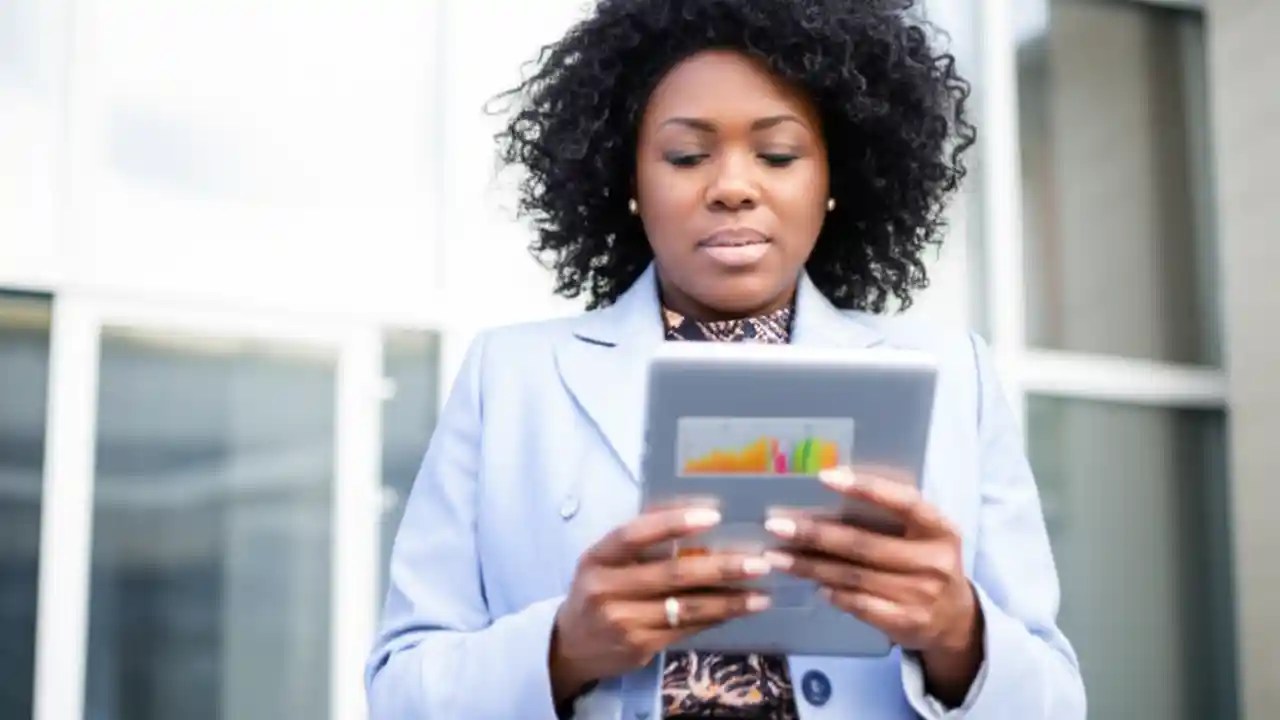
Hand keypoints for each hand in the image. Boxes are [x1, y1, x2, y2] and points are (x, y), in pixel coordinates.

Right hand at [549, 506, 773, 703]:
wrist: (571, 646)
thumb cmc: (598, 591)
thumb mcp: (605, 561)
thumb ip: (640, 541)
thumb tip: (696, 513)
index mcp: (597, 558)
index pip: (634, 535)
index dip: (673, 523)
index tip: (713, 515)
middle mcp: (605, 589)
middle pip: (670, 575)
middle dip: (720, 567)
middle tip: (758, 561)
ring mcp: (622, 621)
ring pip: (685, 607)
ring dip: (728, 600)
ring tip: (761, 593)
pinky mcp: (639, 647)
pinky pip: (686, 629)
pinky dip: (716, 618)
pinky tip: (738, 610)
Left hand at [763, 466, 982, 702]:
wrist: (956, 619)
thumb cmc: (927, 562)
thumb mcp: (924, 536)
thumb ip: (891, 518)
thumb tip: (827, 494)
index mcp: (940, 529)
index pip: (903, 502)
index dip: (865, 488)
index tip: (825, 476)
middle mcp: (933, 561)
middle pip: (865, 545)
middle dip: (815, 534)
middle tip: (776, 526)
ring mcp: (921, 595)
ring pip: (854, 577)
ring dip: (811, 566)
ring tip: (777, 557)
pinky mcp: (906, 621)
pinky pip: (859, 604)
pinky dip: (832, 593)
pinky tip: (813, 584)